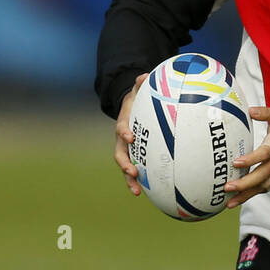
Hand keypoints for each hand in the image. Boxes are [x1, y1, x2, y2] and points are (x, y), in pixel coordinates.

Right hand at [114, 74, 148, 195]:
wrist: (132, 110)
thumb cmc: (138, 100)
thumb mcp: (138, 90)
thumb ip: (140, 83)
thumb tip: (144, 75)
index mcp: (124, 124)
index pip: (121, 128)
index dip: (124, 132)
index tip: (130, 136)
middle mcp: (122, 141)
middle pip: (120, 154)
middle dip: (125, 164)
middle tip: (132, 172)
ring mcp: (128, 151)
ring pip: (125, 167)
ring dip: (130, 180)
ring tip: (137, 191)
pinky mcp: (135, 158)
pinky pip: (136, 172)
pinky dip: (140, 182)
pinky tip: (150, 194)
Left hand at [225, 105, 269, 206]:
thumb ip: (266, 112)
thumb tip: (251, 111)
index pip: (265, 154)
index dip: (251, 159)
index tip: (236, 162)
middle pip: (263, 176)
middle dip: (244, 184)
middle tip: (227, 187)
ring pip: (263, 186)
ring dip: (246, 195)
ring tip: (230, 202)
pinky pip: (264, 186)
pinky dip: (252, 194)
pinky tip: (239, 198)